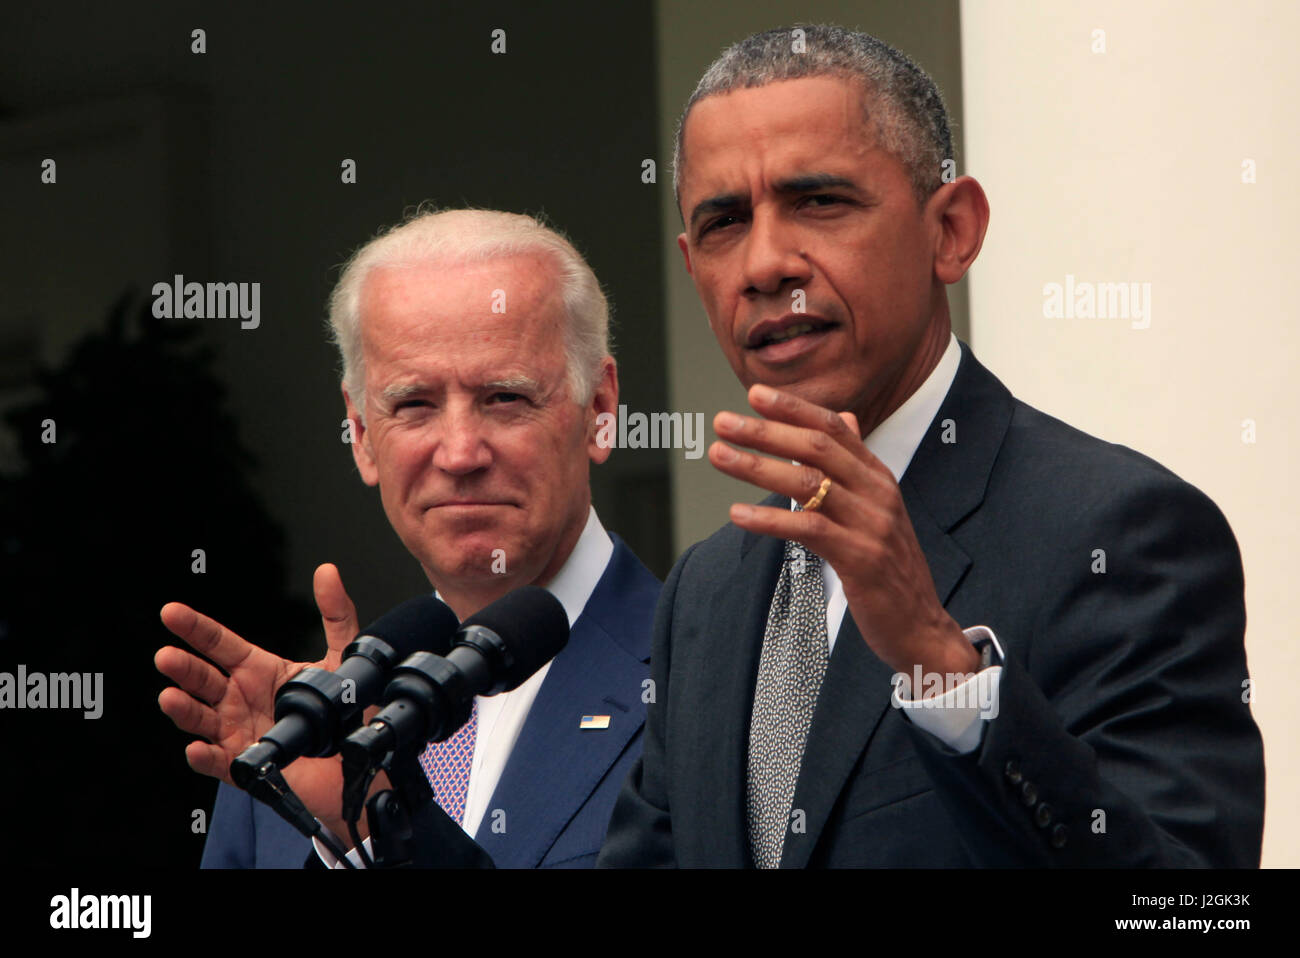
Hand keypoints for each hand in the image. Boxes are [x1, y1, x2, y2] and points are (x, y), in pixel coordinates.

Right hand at [155, 563, 364, 830]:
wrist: (355, 761)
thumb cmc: (341, 711)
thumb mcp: (342, 658)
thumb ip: (336, 615)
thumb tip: (328, 572)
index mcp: (258, 671)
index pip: (219, 644)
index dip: (196, 628)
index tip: (171, 612)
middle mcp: (240, 700)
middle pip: (202, 679)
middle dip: (182, 668)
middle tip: (167, 656)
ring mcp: (237, 732)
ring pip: (200, 719)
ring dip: (183, 709)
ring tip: (170, 697)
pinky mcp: (244, 766)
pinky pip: (218, 762)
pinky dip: (204, 756)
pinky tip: (197, 748)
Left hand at [709, 384, 978, 683]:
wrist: (920, 625)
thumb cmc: (888, 568)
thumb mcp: (877, 508)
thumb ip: (856, 464)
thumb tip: (844, 419)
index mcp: (877, 477)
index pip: (833, 428)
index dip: (794, 408)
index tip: (755, 392)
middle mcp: (877, 493)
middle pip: (816, 448)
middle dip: (766, 430)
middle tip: (723, 422)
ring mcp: (871, 525)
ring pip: (808, 483)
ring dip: (757, 466)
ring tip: (719, 456)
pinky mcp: (861, 558)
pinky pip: (809, 529)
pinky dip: (770, 519)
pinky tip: (738, 515)